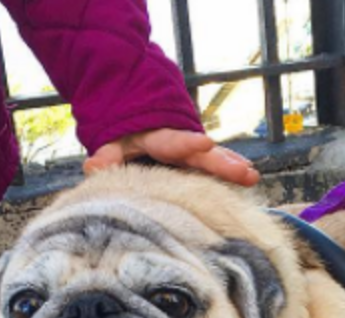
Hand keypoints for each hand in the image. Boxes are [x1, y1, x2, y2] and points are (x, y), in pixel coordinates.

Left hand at [84, 128, 259, 186]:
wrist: (138, 115)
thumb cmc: (125, 132)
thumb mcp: (113, 140)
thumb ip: (107, 155)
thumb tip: (93, 168)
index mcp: (160, 137)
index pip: (176, 141)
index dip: (190, 143)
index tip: (207, 143)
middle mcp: (181, 144)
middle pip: (204, 155)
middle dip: (224, 163)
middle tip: (245, 173)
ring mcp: (192, 152)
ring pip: (215, 159)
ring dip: (233, 167)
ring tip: (251, 176)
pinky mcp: (197, 161)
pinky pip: (214, 165)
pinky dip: (230, 170)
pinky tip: (248, 176)